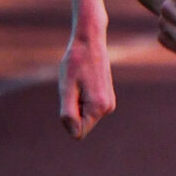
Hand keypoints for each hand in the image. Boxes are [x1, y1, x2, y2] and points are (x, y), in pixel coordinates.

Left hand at [59, 22, 115, 137]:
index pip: (78, 132)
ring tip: (79, 83)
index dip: (67, 118)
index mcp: (99, 108)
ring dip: (76, 102)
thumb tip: (74, 134)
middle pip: (81, 124)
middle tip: (74, 87)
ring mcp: (109, 103)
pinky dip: (81, 98)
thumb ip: (68, 113)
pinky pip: (88, 109)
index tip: (70, 96)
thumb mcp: (66, 88)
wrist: (90, 41)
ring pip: (84, 116)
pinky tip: (83, 82)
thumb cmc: (75, 63)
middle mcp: (108, 108)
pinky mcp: (107, 98)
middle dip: (72, 110)